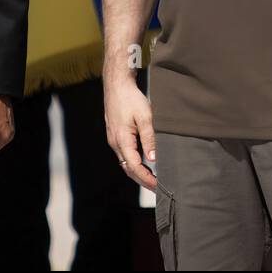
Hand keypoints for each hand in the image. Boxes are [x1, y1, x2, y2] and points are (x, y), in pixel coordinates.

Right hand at [103, 70, 156, 190]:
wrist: (116, 84)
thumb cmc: (130, 98)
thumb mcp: (144, 116)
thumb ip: (149, 138)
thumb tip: (153, 158)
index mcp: (121, 140)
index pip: (134, 167)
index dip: (146, 178)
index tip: (158, 186)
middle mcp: (115, 143)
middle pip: (128, 169)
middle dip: (142, 180)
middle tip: (157, 188)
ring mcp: (113, 139)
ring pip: (125, 162)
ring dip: (138, 172)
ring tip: (152, 179)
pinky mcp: (115, 135)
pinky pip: (124, 154)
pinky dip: (134, 163)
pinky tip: (143, 163)